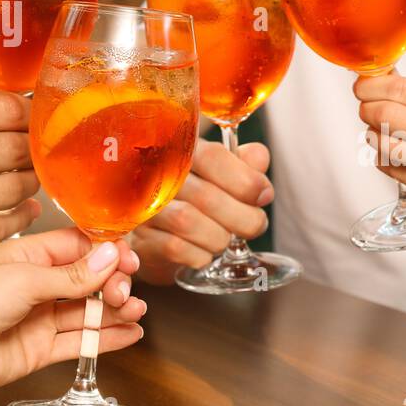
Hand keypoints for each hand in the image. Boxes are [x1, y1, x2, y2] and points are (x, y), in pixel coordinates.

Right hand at [0, 93, 40, 273]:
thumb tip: (7, 110)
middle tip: (36, 150)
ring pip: (18, 188)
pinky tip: (24, 208)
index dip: (27, 113)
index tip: (32, 118)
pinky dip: (21, 216)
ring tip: (27, 177)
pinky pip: (4, 226)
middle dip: (33, 148)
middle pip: (18, 147)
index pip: (5, 109)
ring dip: (30, 181)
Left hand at [0, 228, 144, 405]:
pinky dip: (109, 338)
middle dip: (114, 283)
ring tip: (136, 311)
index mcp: (29, 256)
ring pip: (90, 311)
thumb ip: (72, 275)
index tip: (129, 258)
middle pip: (90, 280)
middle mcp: (37, 285)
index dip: (107, 252)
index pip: (79, 247)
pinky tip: (131, 333)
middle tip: (125, 291)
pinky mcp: (41, 348)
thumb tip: (110, 258)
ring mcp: (40, 317)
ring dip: (116, 310)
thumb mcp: (24, 280)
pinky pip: (82, 341)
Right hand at [130, 138, 273, 283]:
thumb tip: (258, 157)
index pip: (213, 156)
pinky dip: (200, 255)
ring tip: (227, 239)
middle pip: (206, 195)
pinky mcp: (141, 239)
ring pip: (187, 222)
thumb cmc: (199, 197)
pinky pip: (174, 247)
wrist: (162, 234)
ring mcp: (145, 207)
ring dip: (220, 237)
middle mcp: (157, 174)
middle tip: (254, 225)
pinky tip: (206, 252)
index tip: (264, 196)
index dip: (245, 179)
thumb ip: (245, 163)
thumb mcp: (225, 175)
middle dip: (243, 218)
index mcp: (183, 150)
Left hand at [354, 74, 405, 270]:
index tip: (364, 84)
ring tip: (379, 127)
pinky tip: (392, 149)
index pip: (402, 90)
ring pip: (384, 145)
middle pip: (386, 116)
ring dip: (373, 133)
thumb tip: (387, 80)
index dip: (372, 85)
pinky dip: (384, 156)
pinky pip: (393, 170)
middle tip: (366, 104)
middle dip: (367, 106)